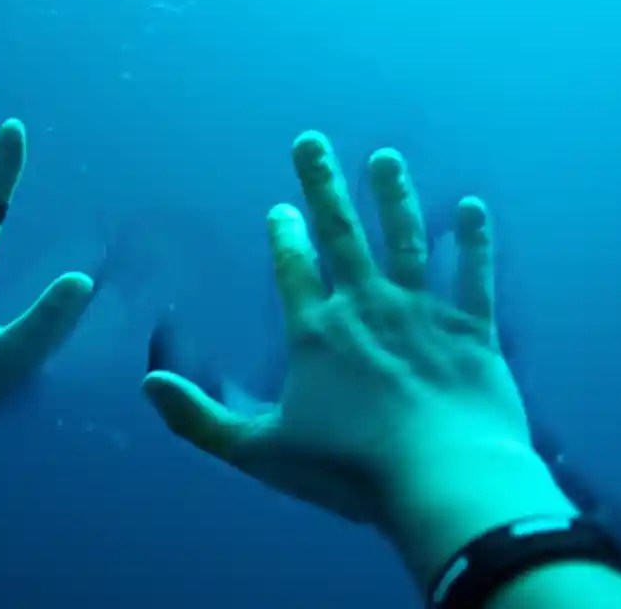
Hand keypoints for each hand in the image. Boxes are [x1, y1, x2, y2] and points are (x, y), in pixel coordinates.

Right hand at [143, 131, 569, 576]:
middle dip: (324, 185)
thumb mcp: (260, 452)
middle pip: (342, 233)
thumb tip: (147, 384)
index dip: (284, 236)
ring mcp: (424, 313)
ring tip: (386, 157)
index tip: (279, 209)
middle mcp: (367, 308)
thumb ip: (199, 419)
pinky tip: (472, 208)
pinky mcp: (473, 331)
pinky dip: (473, 241)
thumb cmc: (350, 469)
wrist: (445, 479)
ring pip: (406, 240)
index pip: (294, 268)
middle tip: (313, 141)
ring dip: (394, 196)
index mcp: (317, 333)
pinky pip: (473, 275)